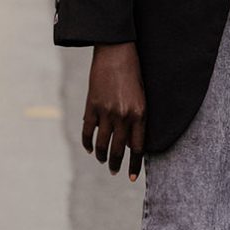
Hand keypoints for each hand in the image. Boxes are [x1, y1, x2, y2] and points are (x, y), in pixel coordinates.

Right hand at [83, 43, 145, 179]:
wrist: (116, 52)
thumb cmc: (133, 73)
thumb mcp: (142, 97)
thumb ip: (137, 119)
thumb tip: (131, 142)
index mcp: (140, 114)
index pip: (138, 148)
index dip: (134, 165)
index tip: (132, 177)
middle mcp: (123, 116)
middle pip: (119, 149)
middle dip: (117, 164)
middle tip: (115, 171)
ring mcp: (106, 112)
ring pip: (102, 143)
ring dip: (102, 156)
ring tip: (103, 161)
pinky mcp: (92, 106)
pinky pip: (88, 131)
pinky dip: (87, 142)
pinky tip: (89, 149)